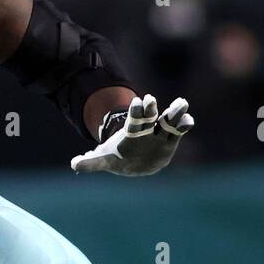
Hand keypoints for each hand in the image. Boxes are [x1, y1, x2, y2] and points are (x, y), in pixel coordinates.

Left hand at [71, 94, 193, 176]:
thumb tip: (73, 164)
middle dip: (151, 108)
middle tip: (151, 99)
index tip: (137, 102)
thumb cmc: (118, 158)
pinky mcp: (171, 141)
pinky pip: (178, 131)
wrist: (134, 161)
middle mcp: (146, 130)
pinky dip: (184, 125)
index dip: (136, 111)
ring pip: (168, 120)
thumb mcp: (104, 160)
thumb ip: (91, 162)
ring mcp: (160, 134)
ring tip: (182, 103)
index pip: (134, 119)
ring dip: (175, 112)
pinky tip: (189, 120)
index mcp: (131, 132)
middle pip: (150, 117)